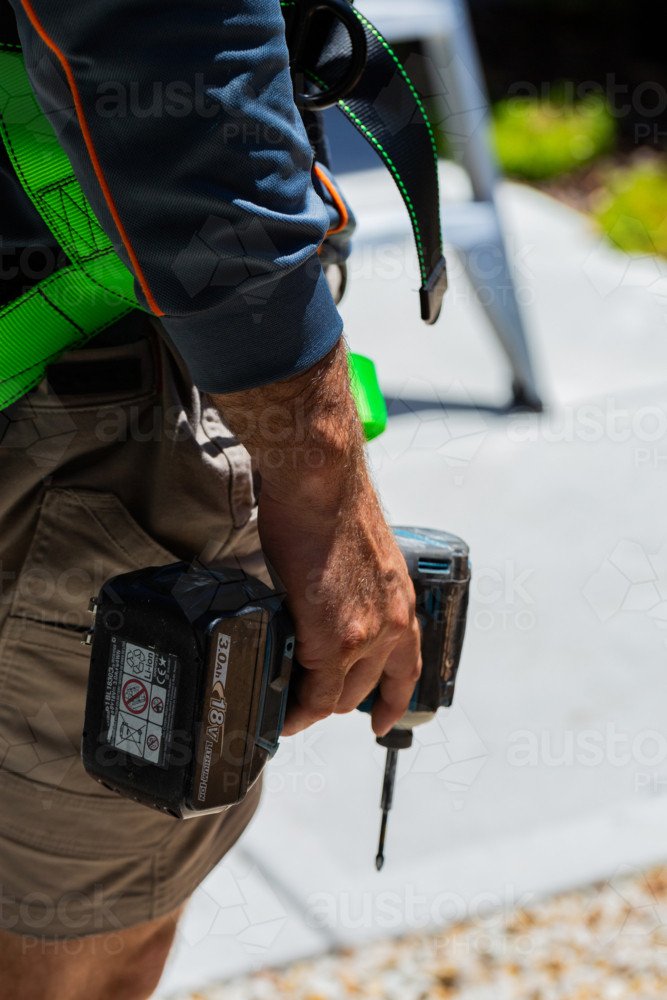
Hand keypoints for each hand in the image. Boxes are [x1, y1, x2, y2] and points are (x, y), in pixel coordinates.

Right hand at [211, 337, 420, 735]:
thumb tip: (324, 605)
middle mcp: (393, 623)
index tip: (384, 718)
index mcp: (400, 601)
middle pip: (366, 688)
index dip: (394, 699)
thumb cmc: (331, 505)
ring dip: (313, 709)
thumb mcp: (359, 556)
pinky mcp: (333, 639)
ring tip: (289, 713)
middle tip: (310, 708)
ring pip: (339, 697)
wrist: (320, 485)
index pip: (408, 666)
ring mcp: (365, 635)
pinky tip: (283, 710)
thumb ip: (351, 590)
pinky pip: (313, 693)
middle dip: (339, 704)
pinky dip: (296, 708)